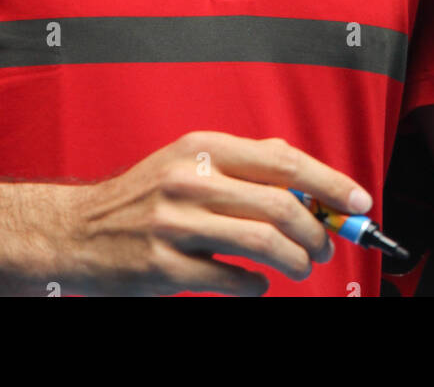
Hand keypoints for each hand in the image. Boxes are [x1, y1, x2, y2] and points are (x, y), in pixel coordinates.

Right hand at [49, 131, 372, 295]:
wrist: (75, 230)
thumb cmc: (141, 197)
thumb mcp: (187, 160)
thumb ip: (243, 164)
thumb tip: (305, 177)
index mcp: (202, 147)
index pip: (282, 160)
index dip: (328, 183)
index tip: (358, 201)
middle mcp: (189, 179)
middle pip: (278, 205)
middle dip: (316, 231)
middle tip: (325, 247)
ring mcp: (174, 224)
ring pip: (262, 243)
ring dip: (295, 261)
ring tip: (301, 268)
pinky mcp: (163, 267)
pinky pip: (231, 280)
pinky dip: (255, 286)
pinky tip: (256, 284)